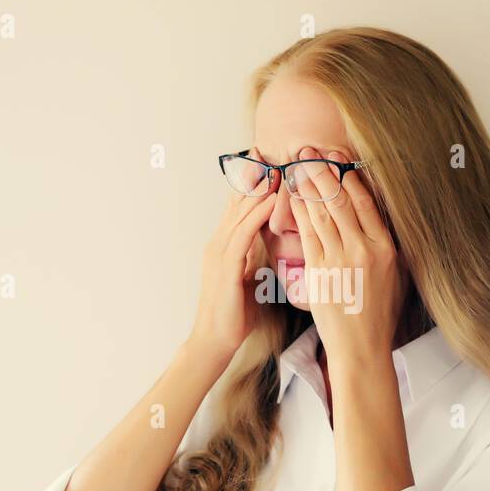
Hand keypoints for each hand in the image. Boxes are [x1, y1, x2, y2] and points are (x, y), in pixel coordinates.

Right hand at [187, 147, 276, 362]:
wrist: (215, 340)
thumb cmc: (235, 313)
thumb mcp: (249, 277)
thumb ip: (254, 256)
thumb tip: (269, 243)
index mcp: (224, 245)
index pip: (237, 206)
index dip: (249, 182)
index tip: (263, 160)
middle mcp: (218, 243)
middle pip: (236, 201)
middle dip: (250, 175)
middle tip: (265, 149)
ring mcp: (219, 253)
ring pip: (240, 212)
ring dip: (258, 189)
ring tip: (274, 167)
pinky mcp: (226, 266)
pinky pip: (243, 233)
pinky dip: (258, 213)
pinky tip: (272, 199)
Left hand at [287, 147, 402, 364]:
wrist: (361, 347)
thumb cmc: (378, 313)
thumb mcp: (396, 275)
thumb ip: (386, 244)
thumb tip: (377, 215)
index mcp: (386, 248)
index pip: (366, 202)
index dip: (349, 176)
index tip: (338, 157)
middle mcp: (364, 249)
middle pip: (341, 201)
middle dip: (322, 171)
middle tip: (308, 150)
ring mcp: (341, 260)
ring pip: (321, 213)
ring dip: (306, 186)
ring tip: (295, 165)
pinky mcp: (320, 271)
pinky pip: (307, 234)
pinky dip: (298, 212)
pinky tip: (291, 196)